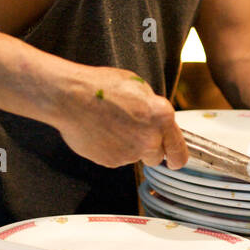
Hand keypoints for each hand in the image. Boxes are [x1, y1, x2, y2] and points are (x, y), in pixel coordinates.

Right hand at [53, 66, 188, 168]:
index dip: (176, 157)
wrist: (70, 97)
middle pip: (156, 157)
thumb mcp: (138, 87)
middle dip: (148, 149)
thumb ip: (153, 109)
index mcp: (161, 117)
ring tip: (110, 125)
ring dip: (127, 146)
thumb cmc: (102, 87)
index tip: (174, 160)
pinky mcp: (111, 161)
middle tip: (132, 133)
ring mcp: (130, 153)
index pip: (179, 151)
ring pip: (134, 156)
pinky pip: (116, 159)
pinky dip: (110, 149)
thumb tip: (157, 121)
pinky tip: (100, 131)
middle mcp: (150, 138)